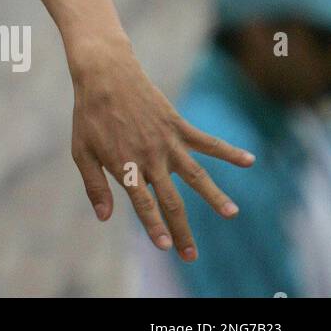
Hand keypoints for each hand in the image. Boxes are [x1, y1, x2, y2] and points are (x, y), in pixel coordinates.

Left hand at [69, 41, 254, 261]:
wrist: (104, 75)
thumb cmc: (90, 115)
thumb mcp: (81, 151)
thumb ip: (94, 185)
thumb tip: (104, 218)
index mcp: (125, 165)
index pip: (144, 204)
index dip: (155, 226)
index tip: (166, 247)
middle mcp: (150, 157)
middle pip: (171, 200)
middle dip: (182, 230)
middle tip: (192, 255)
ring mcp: (166, 142)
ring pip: (196, 175)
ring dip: (214, 196)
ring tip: (231, 214)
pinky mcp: (177, 125)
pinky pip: (207, 141)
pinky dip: (228, 151)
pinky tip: (249, 160)